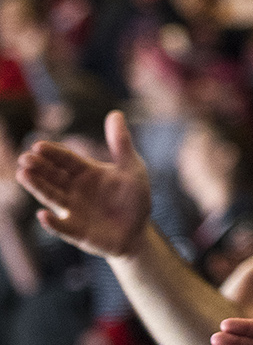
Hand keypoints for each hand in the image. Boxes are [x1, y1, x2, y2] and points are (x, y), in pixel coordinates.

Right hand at [16, 111, 151, 257]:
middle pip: (53, 176)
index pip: (65, 159)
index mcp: (85, 172)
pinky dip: (53, 222)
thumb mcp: (132, 168)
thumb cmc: (133, 198)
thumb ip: (121, 144)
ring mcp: (72, 210)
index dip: (53, 153)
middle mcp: (73, 189)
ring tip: (24, 176)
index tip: (39, 146)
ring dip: (38, 187)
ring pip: (51, 197)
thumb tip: (115, 113)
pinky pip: (62, 227)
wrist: (137, 231)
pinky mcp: (76, 232)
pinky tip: (43, 215)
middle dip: (39, 168)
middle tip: (25, 159)